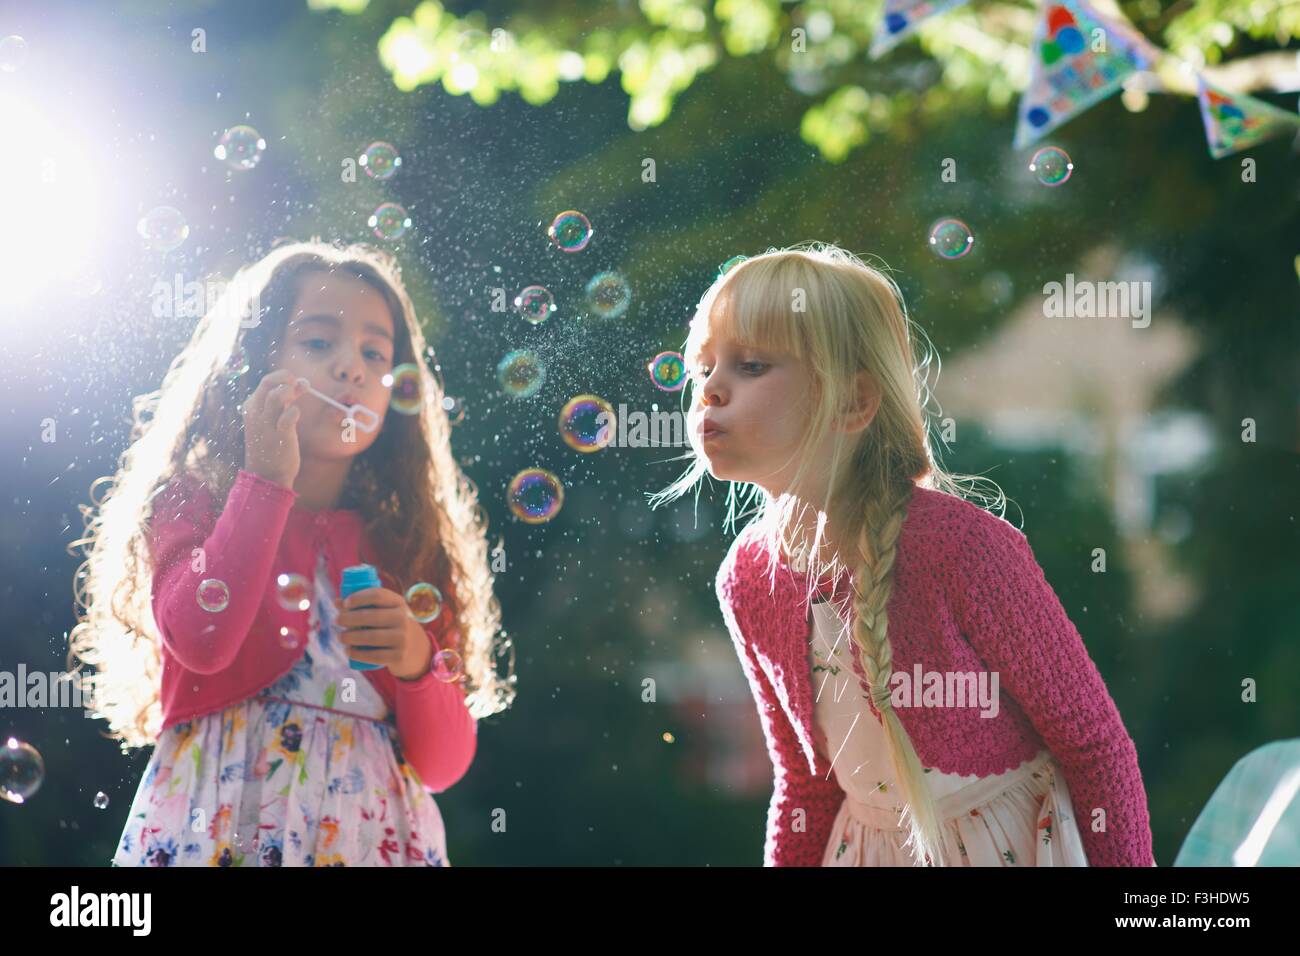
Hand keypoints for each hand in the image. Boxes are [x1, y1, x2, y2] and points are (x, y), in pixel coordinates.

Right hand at [242, 370, 308, 487]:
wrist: (266, 475)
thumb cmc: (272, 445)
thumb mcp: (274, 419)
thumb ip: (286, 400)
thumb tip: (302, 383)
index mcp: (252, 407)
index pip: (266, 381)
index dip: (284, 377)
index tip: (298, 383)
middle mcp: (256, 412)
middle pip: (268, 382)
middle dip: (286, 378)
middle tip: (299, 387)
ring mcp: (266, 424)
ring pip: (277, 395)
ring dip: (290, 393)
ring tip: (294, 403)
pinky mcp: (279, 435)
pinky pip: (289, 415)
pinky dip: (295, 412)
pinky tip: (295, 417)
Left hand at [334, 587, 434, 679]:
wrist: (417, 650)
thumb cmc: (393, 626)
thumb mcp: (386, 612)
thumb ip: (364, 606)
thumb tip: (337, 602)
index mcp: (399, 603)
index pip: (378, 595)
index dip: (359, 598)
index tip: (345, 603)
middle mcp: (403, 619)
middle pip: (370, 616)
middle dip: (349, 618)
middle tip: (337, 621)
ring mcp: (402, 638)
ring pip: (370, 637)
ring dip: (350, 637)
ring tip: (340, 637)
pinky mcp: (399, 656)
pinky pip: (374, 655)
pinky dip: (358, 654)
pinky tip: (348, 651)